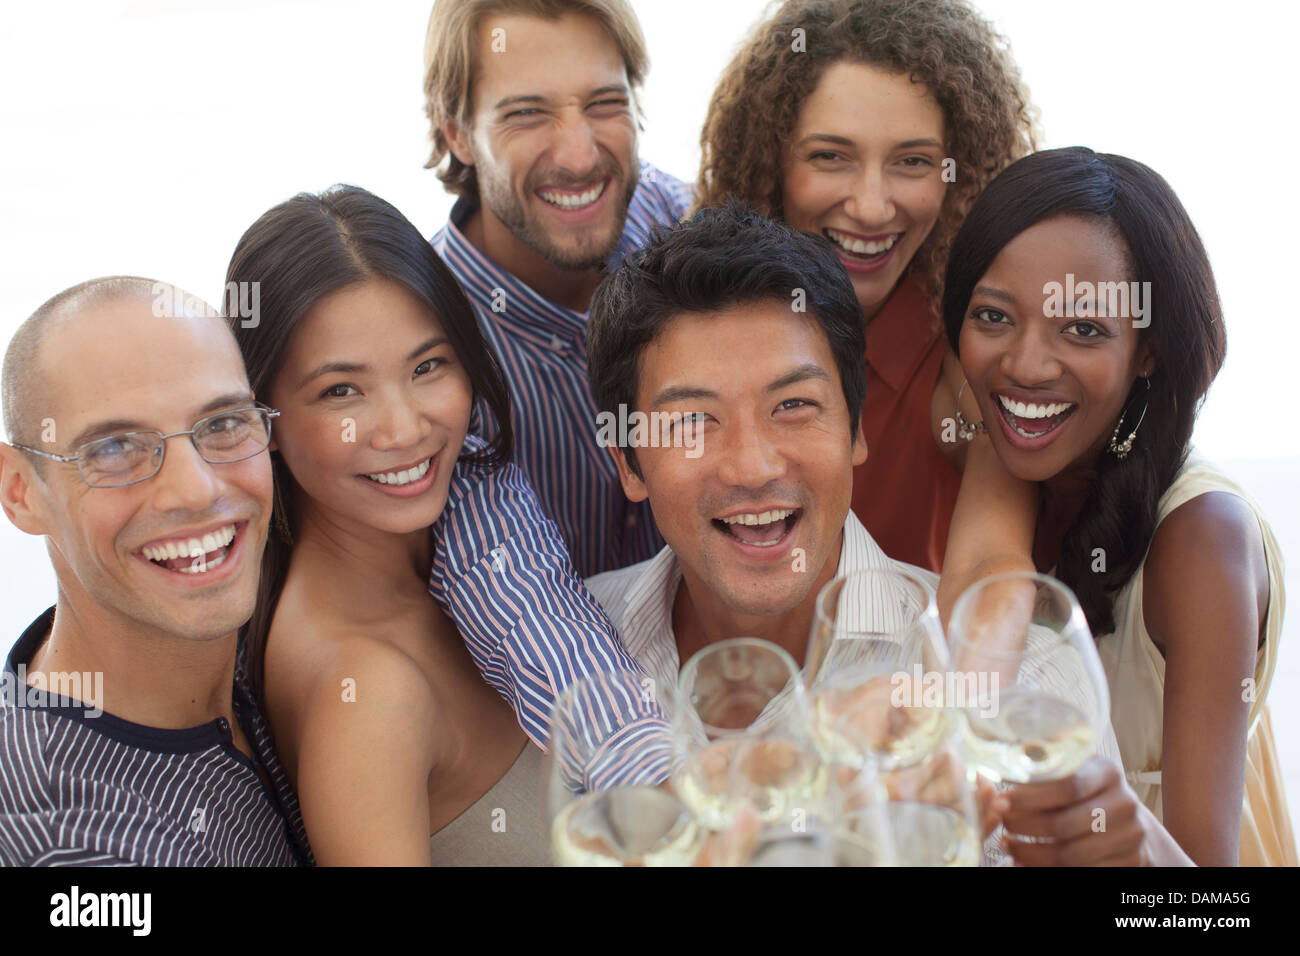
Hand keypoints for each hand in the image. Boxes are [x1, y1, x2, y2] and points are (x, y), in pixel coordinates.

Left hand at [995, 756, 1191, 865]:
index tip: (1000, 802)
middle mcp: (1123, 802)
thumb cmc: (1087, 791)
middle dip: (1024, 828)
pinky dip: (1049, 870)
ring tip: (1010, 847)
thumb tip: (993, 772)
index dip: (1028, 797)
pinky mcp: (1131, 862)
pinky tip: (1030, 862)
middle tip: (1003, 827)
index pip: (1065, 786)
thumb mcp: (1074, 769)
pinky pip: (1083, 872)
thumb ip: (1043, 766)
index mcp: (1106, 771)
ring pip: (1070, 854)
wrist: (1128, 821)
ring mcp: (1130, 835)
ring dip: (1031, 854)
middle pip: (1064, 824)